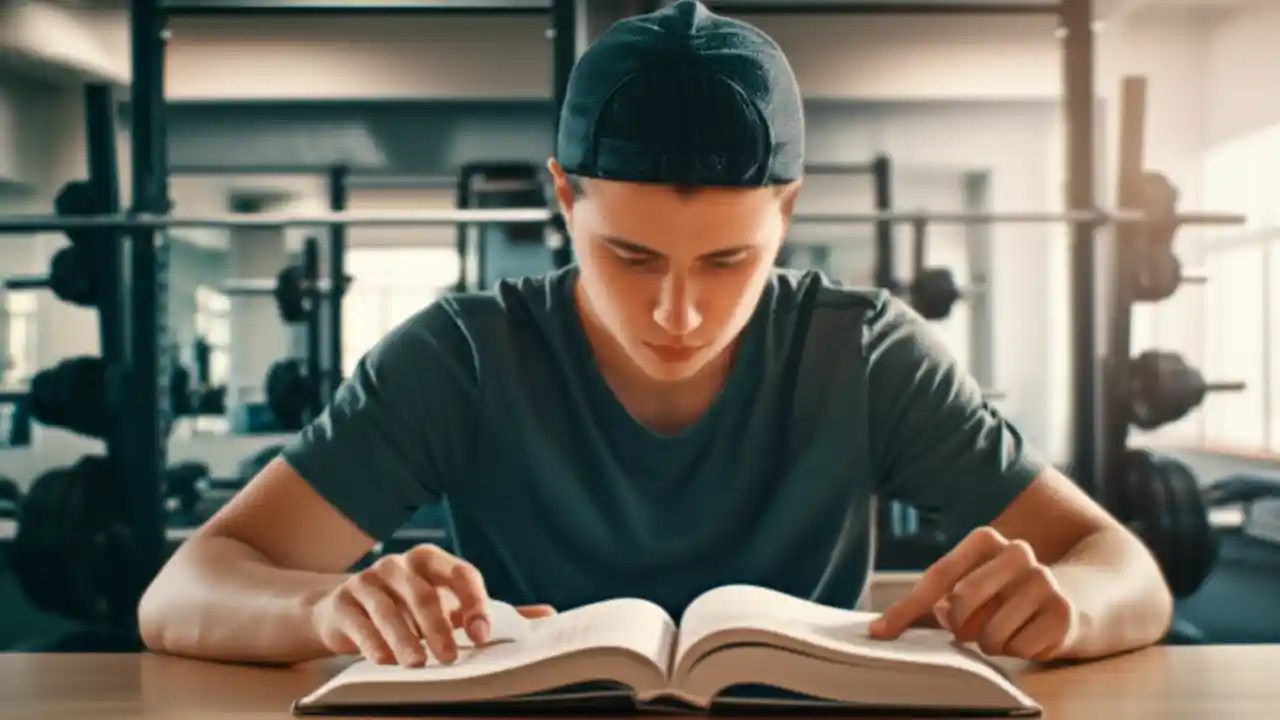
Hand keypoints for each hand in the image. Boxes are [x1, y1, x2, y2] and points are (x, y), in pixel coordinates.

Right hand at [310, 544, 555, 666]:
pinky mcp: (342, 603)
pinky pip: (360, 623)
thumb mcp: (450, 606)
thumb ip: (493, 611)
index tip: (482, 634)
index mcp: (432, 560)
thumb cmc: (411, 610)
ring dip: (405, 639)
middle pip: (424, 595)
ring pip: (389, 610)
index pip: (460, 574)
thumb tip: (549, 617)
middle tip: (449, 659)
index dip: (474, 602)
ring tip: (417, 664)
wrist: (345, 611)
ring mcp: (368, 581)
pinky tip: (384, 662)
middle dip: (439, 628)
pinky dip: (373, 643)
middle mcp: (399, 565)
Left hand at [868, 527, 1077, 660]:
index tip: (880, 631)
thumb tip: (880, 627)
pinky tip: (1026, 634)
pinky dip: (1016, 651)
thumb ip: (927, 602)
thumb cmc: (1002, 595)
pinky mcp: (1062, 611)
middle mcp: (1017, 552)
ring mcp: (1043, 580)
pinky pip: (1020, 648)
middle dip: (958, 626)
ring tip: (1001, 630)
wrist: (1073, 596)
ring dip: (989, 643)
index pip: (938, 576)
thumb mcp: (966, 587)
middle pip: (962, 602)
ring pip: (991, 632)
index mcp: (985, 539)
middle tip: (968, 629)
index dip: (907, 608)